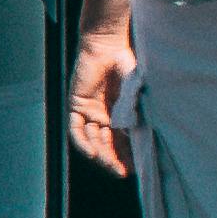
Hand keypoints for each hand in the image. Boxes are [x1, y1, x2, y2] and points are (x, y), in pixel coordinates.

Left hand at [68, 56, 130, 178]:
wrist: (108, 45)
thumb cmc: (127, 64)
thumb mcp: (137, 92)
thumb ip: (137, 111)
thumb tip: (140, 137)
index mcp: (121, 115)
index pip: (123, 142)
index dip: (128, 156)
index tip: (136, 170)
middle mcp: (105, 117)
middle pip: (107, 145)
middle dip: (113, 159)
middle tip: (122, 171)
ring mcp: (90, 112)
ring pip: (93, 140)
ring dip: (101, 152)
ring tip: (109, 162)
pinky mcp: (76, 105)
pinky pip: (76, 129)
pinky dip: (83, 142)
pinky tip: (91, 152)